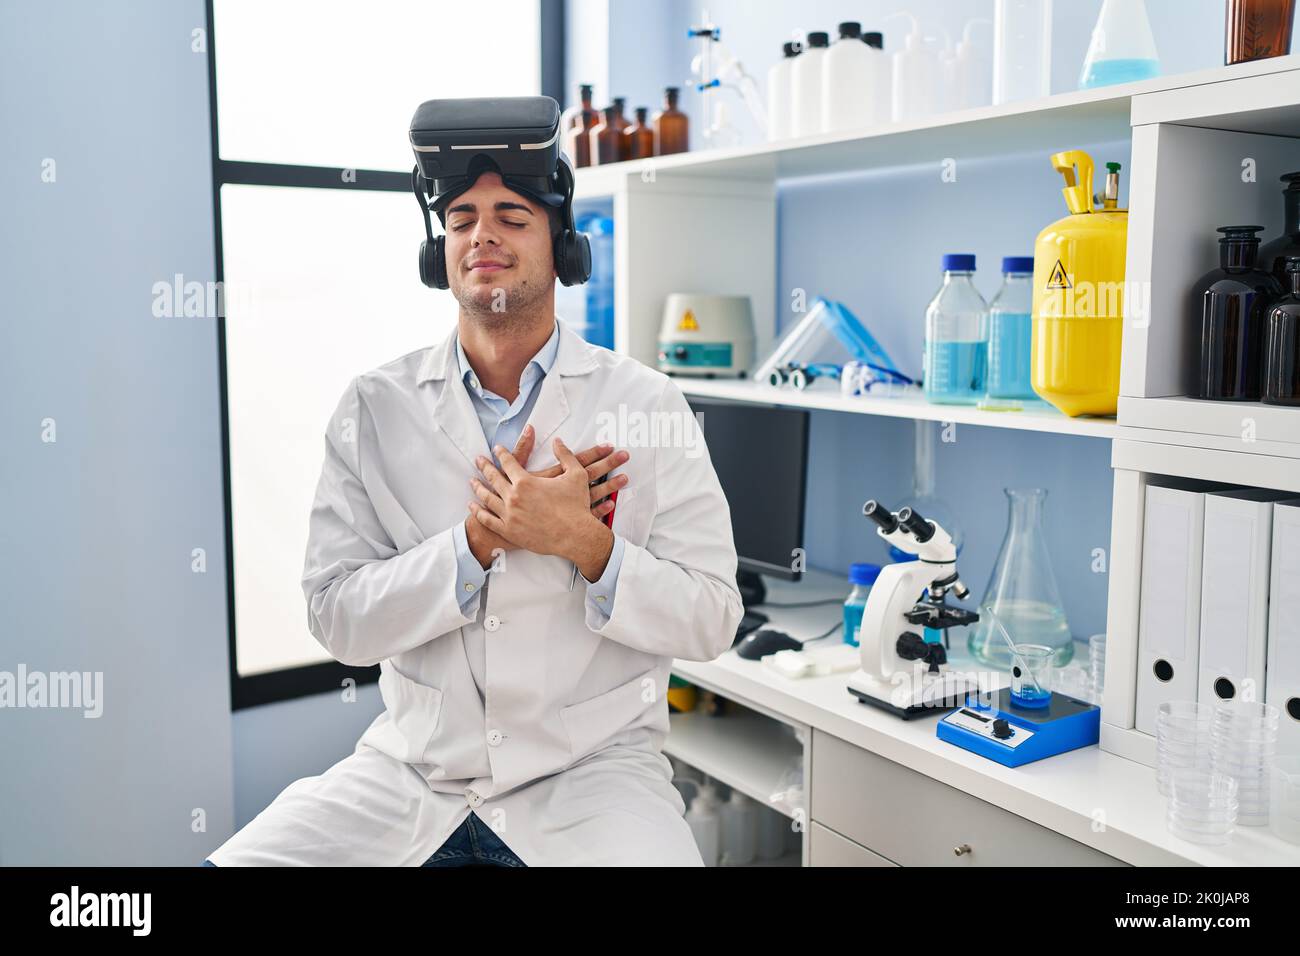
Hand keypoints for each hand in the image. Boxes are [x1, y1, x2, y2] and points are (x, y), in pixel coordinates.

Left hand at [469, 438, 617, 578]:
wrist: (576, 536)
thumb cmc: (576, 506)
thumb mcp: (576, 475)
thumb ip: (565, 455)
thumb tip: (558, 442)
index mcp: (526, 482)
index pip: (508, 463)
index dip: (501, 454)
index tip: (496, 449)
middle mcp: (513, 497)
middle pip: (493, 478)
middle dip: (484, 467)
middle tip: (478, 460)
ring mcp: (509, 515)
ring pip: (487, 498)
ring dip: (478, 488)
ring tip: (472, 481)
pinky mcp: (509, 531)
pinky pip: (488, 520)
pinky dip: (478, 512)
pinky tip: (473, 507)